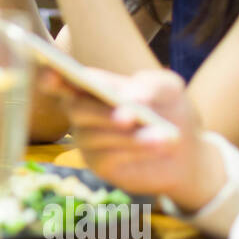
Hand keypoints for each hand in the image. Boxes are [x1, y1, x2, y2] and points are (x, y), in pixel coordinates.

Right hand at [39, 67, 223, 210]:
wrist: (187, 151)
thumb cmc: (170, 111)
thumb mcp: (169, 89)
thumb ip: (153, 84)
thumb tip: (132, 96)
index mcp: (93, 86)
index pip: (64, 80)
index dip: (52, 77)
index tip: (51, 74)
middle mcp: (83, 111)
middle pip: (76, 108)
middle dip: (102, 112)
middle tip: (129, 116)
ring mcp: (87, 139)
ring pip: (94, 135)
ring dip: (130, 136)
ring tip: (165, 136)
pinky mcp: (99, 164)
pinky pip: (107, 157)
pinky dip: (135, 150)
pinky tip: (160, 145)